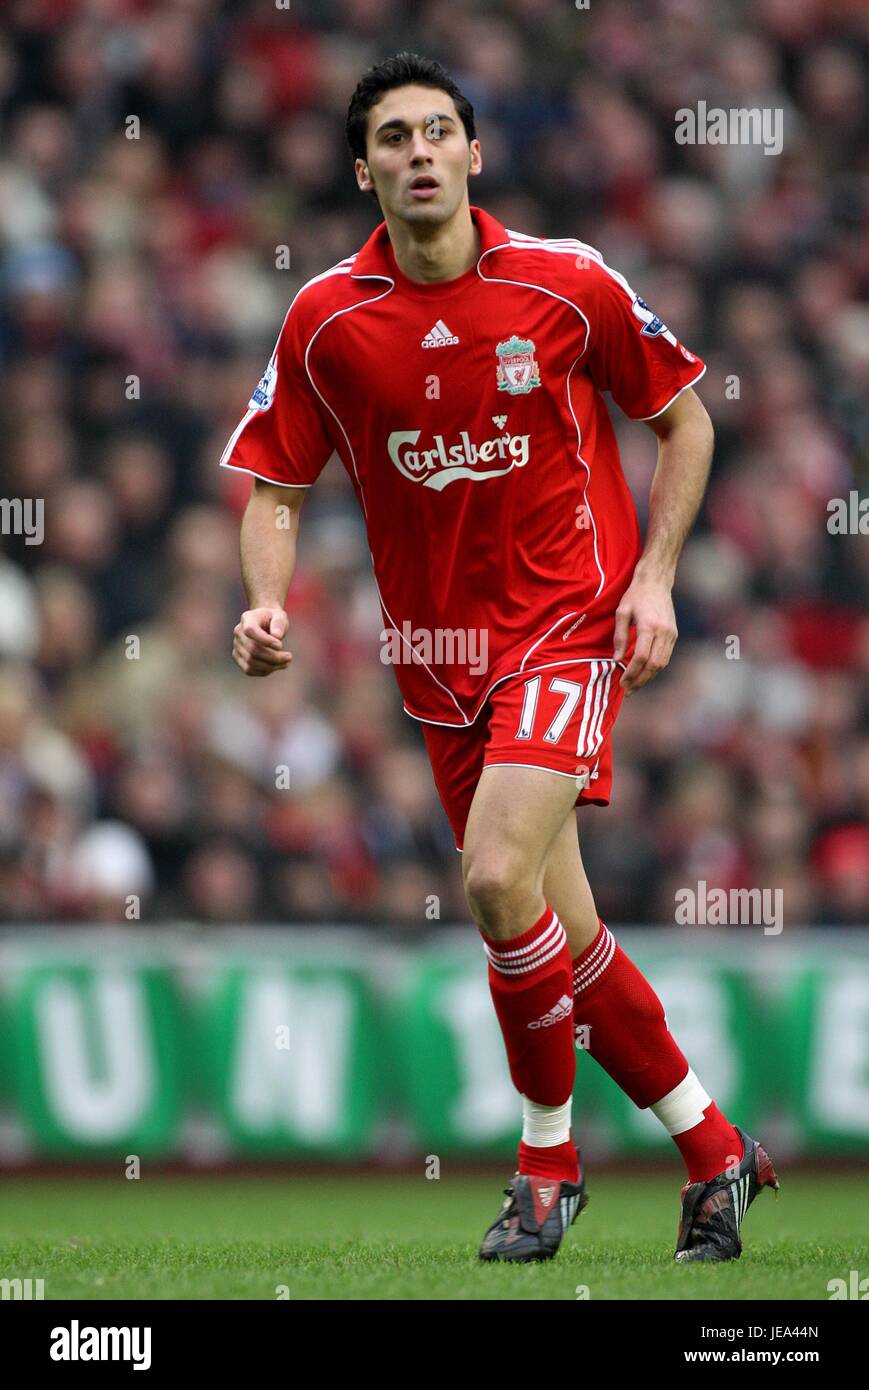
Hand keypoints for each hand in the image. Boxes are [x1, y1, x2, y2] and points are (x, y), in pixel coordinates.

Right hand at [232, 607, 292, 676]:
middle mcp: (238, 632)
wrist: (264, 624)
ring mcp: (237, 646)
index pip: (250, 630)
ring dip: (271, 666)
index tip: (281, 645)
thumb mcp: (280, 616)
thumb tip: (277, 636)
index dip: (265, 640)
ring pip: (251, 662)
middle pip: (252, 650)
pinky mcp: (239, 658)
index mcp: (247, 619)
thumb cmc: (273, 619)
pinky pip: (249, 670)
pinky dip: (265, 671)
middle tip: (289, 657)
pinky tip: (278, 666)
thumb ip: (279, 623)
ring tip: (286, 662)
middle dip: (273, 657)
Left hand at [613, 572, 676, 695]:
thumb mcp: (622, 612)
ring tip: (635, 685)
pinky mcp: (674, 634)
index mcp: (649, 626)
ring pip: (662, 663)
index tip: (622, 683)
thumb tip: (617, 660)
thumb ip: (619, 637)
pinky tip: (644, 673)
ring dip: (649, 677)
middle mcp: (663, 632)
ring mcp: (671, 634)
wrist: (657, 581)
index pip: (641, 657)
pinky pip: (665, 657)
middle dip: (640, 680)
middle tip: (628, 690)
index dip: (631, 673)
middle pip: (653, 665)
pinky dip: (655, 668)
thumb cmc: (636, 594)